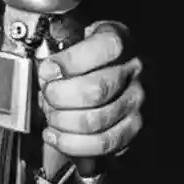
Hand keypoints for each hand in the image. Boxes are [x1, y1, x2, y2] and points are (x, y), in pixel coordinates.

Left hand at [37, 21, 143, 164]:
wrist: (116, 78)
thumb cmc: (90, 58)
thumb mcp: (78, 39)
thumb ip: (62, 49)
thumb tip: (46, 74)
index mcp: (121, 39)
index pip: (105, 47)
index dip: (72, 60)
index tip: (48, 70)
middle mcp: (136, 69)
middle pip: (96, 89)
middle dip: (60, 97)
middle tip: (46, 96)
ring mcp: (138, 101)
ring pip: (96, 120)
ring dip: (63, 122)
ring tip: (50, 116)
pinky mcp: (134, 129)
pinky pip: (102, 143)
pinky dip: (72, 143)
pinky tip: (56, 135)